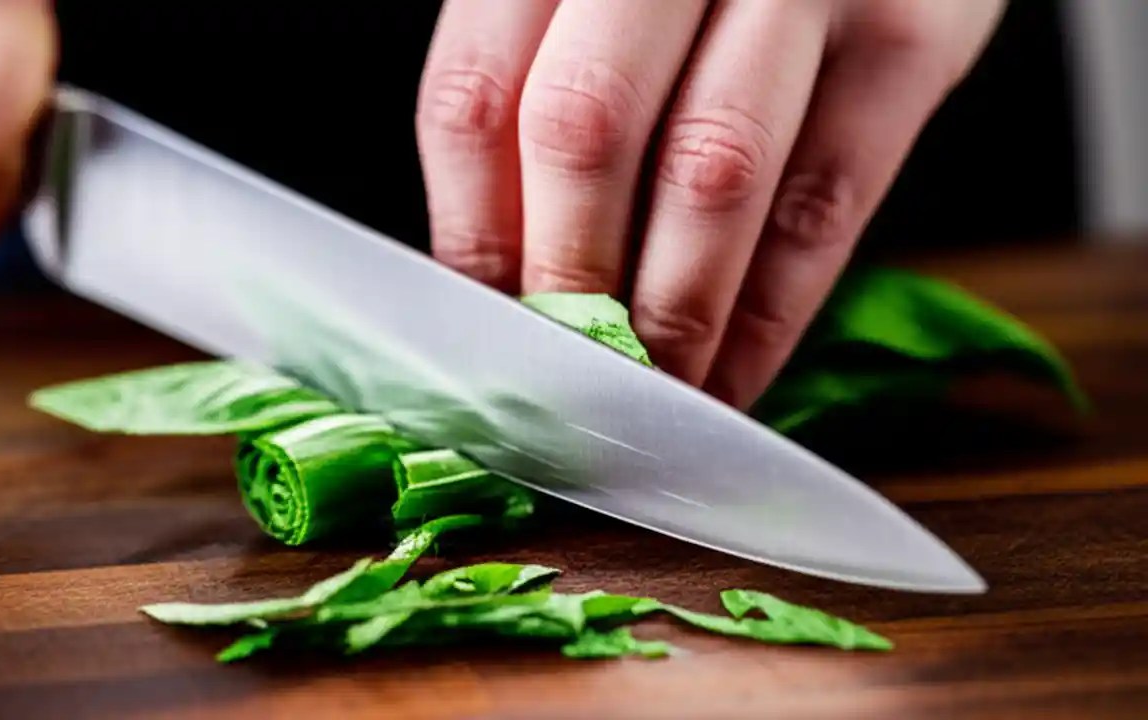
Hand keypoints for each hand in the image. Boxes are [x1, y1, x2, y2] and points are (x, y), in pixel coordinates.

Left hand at [417, 0, 1004, 408]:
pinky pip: (826, 202)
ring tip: (651, 398)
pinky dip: (770, 314)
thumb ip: (544, 88)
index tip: (486, 334)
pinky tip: (735, 378)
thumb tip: (503, 275)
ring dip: (671, 316)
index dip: (475, 236)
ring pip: (710, 174)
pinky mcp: (913, 34)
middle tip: (568, 385)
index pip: (478, 98)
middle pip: (584, 131)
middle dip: (570, 284)